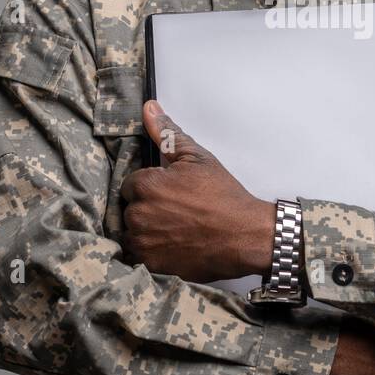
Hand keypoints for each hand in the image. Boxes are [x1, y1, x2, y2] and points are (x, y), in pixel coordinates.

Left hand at [119, 99, 275, 282]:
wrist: (245, 236)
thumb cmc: (224, 197)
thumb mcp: (198, 158)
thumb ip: (167, 133)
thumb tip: (149, 109)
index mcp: (147, 185)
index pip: (131, 184)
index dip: (150, 187)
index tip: (169, 193)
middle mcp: (139, 214)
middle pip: (129, 209)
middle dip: (146, 208)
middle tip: (175, 212)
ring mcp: (144, 243)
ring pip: (131, 233)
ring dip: (145, 231)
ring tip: (173, 229)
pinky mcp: (151, 265)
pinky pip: (137, 256)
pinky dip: (150, 252)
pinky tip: (172, 245)